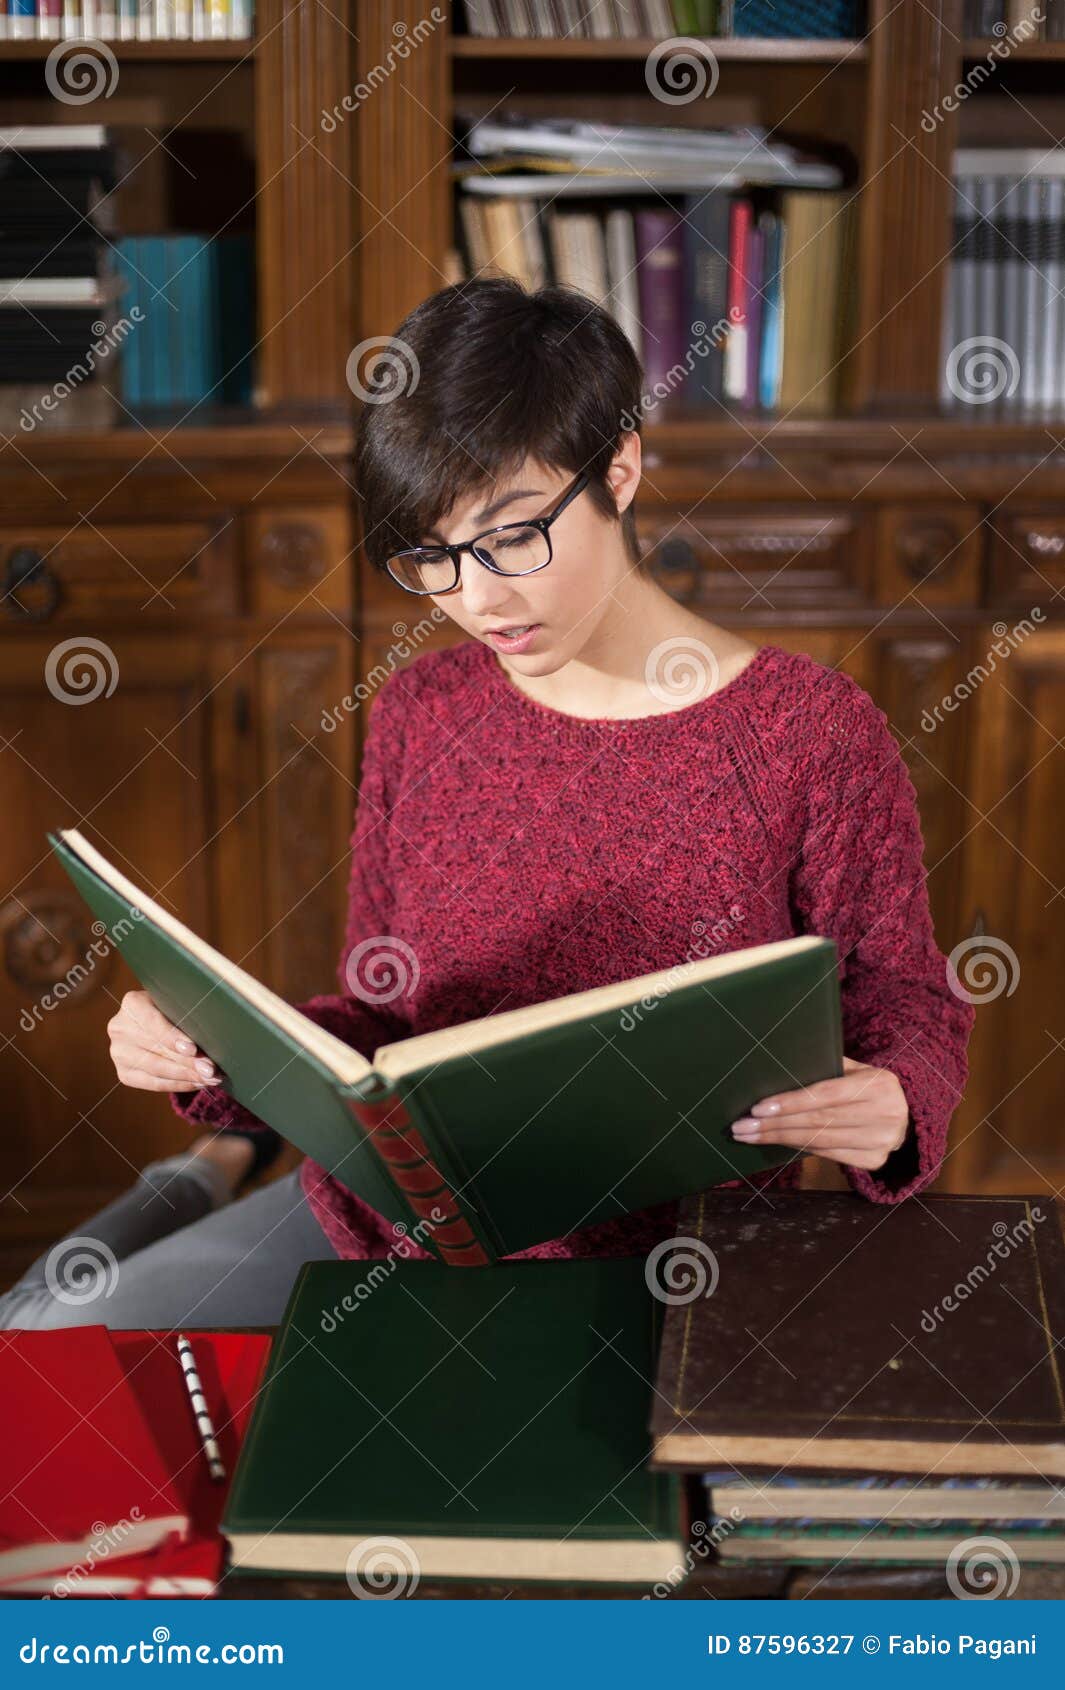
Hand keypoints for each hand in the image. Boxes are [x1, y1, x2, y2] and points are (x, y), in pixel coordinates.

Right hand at [107, 989, 220, 1093]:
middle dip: (188, 1062)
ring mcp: (119, 1052)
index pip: (152, 1022)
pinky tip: (198, 1083)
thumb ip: (187, 1016)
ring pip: (156, 1069)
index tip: (192, 1050)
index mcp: (132, 1003)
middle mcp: (119, 1028)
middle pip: (157, 1049)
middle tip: (211, 1069)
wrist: (155, 1024)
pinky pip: (154, 1084)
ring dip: (187, 1076)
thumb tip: (209, 1039)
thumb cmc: (173, 1010)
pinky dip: (179, 1084)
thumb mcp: (177, 1004)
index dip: (172, 1037)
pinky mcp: (124, 1073)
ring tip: (210, 1078)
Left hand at [730, 1055, 910, 1171]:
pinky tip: (776, 1142)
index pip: (825, 1095)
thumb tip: (778, 1066)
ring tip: (749, 1136)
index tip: (757, 1108)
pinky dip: (798, 1148)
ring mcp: (881, 1142)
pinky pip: (827, 1155)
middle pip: (818, 1122)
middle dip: (774, 1125)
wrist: (907, 1115)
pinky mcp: (875, 1161)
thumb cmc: (868, 1086)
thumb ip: (826, 1067)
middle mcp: (884, 1115)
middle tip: (741, 1126)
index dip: (790, 1102)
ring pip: (819, 1141)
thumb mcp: (856, 1069)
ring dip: (779, 1139)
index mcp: (879, 1085)